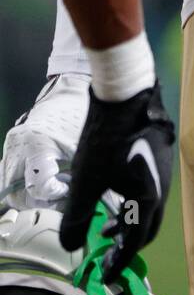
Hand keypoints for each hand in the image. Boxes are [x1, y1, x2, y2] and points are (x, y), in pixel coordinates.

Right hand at [0, 73, 89, 208]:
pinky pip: (7, 175)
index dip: (55, 195)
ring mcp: (11, 146)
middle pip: (18, 193)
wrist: (67, 92)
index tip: (67, 190)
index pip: (39, 187)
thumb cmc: (76, 115)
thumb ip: (78, 176)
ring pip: (9, 188)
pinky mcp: (10, 146)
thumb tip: (85, 201)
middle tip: (58, 198)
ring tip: (51, 190)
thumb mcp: (80, 147)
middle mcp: (19, 147)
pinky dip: (20, 185)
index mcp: (38, 145)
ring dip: (28, 196)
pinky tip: (40, 182)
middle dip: (39, 202)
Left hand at [59, 81, 174, 282]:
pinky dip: (133, 203)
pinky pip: (150, 191)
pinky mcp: (160, 157)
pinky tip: (116, 193)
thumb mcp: (86, 183)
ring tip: (106, 224)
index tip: (105, 275)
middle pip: (147, 228)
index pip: (135, 243)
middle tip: (107, 252)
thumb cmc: (108, 142)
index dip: (118, 261)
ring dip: (129, 222)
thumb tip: (71, 246)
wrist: (127, 97)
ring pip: (149, 208)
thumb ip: (77, 218)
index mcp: (148, 200)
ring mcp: (164, 171)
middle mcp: (162, 189)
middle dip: (127, 245)